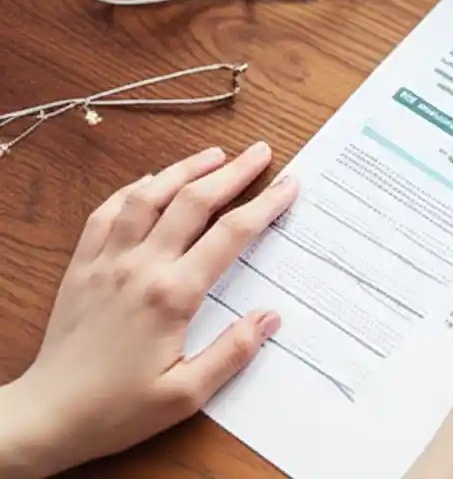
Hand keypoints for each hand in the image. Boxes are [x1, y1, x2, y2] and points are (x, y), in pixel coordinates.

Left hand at [0, 144, 296, 476]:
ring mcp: (106, 262)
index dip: (264, 205)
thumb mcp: (187, 393)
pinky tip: (149, 182)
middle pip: (193, 202)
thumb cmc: (118, 409)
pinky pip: (106, 213)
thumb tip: (270, 317)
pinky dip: (131, 190)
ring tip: (213, 155)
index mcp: (172, 295)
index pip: (230, 234)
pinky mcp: (81, 267)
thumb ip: (232, 352)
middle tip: (260, 152)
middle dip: (232, 173)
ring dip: (183, 170)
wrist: (49, 415)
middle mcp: (139, 267)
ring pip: (148, 196)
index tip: (288, 184)